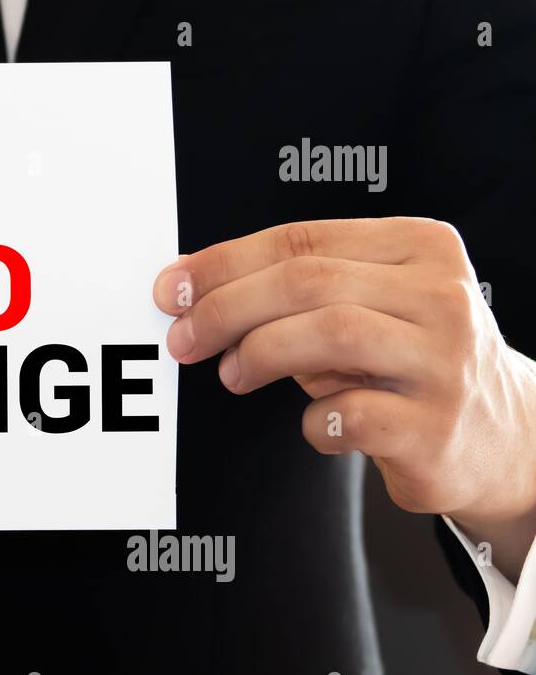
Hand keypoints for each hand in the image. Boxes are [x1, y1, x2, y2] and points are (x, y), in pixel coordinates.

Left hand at [153, 218, 535, 579]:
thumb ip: (296, 290)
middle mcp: (441, 296)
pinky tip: (318, 424)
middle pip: (307, 281)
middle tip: (184, 337)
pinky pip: (350, 415)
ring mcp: (445, 362)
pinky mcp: (437, 428)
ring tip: (232, 373)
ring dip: (259, 353)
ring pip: (329, 333)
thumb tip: (194, 289)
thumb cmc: (412, 363)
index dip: (224, 262)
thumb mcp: (367, 308)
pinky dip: (314, 421)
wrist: (504, 437)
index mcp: (420, 247)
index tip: (173, 288)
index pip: (302, 238)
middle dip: (226, 307)